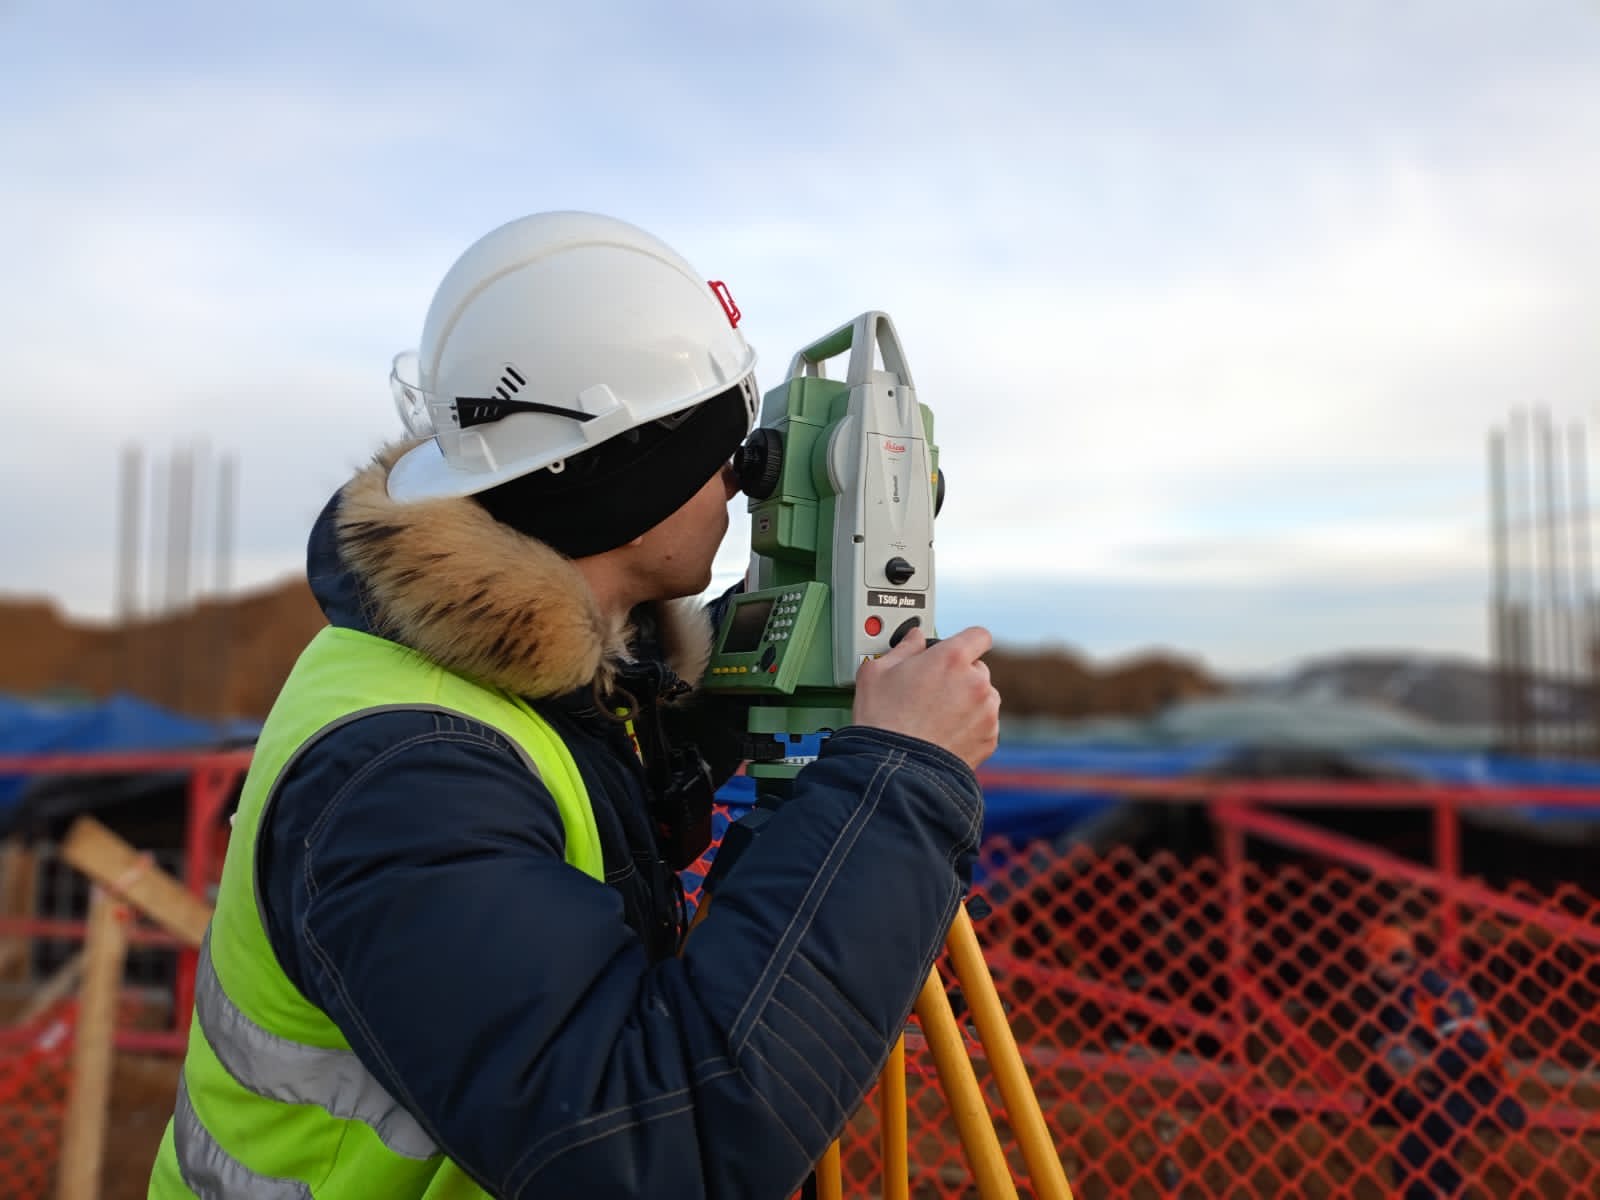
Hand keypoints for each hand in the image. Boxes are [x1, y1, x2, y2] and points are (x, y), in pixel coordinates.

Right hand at [852, 626, 1000, 769]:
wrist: (895, 771)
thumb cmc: (882, 722)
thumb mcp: (876, 672)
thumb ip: (902, 647)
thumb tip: (913, 638)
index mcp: (952, 659)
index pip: (979, 635)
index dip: (967, 641)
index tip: (957, 649)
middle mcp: (976, 682)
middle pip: (978, 668)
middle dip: (959, 676)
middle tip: (933, 690)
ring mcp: (986, 713)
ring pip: (984, 698)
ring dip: (968, 702)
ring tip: (937, 717)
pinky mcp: (989, 739)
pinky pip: (985, 725)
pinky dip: (971, 728)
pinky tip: (944, 734)